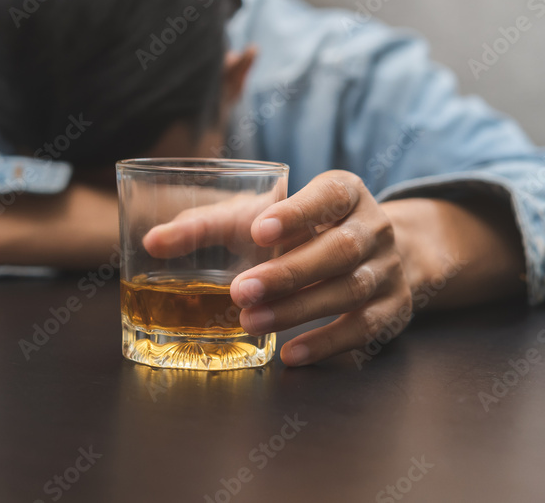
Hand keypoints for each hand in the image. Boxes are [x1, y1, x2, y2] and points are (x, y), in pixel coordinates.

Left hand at [144, 170, 413, 365]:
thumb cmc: (298, 232)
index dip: (297, 212)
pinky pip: (364, 329)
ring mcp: (388, 269)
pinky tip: (289, 352)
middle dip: (288, 272)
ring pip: (350, 290)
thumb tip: (150, 241)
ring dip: (299, 309)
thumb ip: (206, 226)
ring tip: (251, 323)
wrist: (372, 253)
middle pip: (338, 249)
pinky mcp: (394, 309)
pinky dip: (326, 343)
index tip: (260, 229)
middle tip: (241, 291)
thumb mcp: (258, 218)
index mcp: (344, 192)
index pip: (328, 195)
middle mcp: (374, 227)